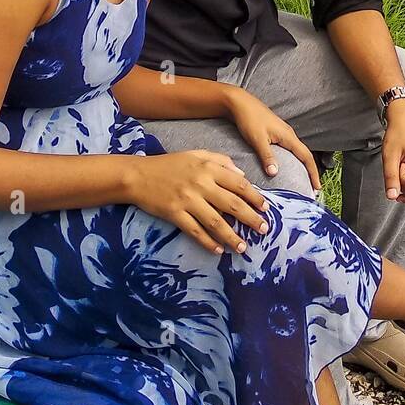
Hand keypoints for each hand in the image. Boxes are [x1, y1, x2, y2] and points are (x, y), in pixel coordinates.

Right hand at [126, 150, 268, 254]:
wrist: (139, 175)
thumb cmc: (170, 164)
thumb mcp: (197, 154)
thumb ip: (221, 161)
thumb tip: (242, 175)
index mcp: (209, 168)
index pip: (239, 184)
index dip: (254, 197)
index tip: (266, 208)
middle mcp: (201, 184)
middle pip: (232, 204)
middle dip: (250, 218)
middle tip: (264, 229)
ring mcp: (187, 200)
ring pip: (215, 222)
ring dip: (232, 236)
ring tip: (243, 247)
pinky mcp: (174, 214)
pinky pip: (195, 231)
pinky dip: (207, 242)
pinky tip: (218, 250)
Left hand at [225, 90, 320, 191]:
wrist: (239, 103)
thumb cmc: (249, 119)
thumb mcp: (257, 139)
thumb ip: (267, 156)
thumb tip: (275, 173)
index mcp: (288, 136)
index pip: (306, 156)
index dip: (313, 172)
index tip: (317, 187)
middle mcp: (288, 135)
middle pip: (305, 155)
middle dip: (310, 172)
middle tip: (313, 189)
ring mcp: (283, 134)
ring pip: (297, 152)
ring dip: (302, 166)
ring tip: (303, 181)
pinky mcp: (276, 134)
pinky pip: (290, 150)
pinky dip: (293, 160)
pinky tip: (288, 167)